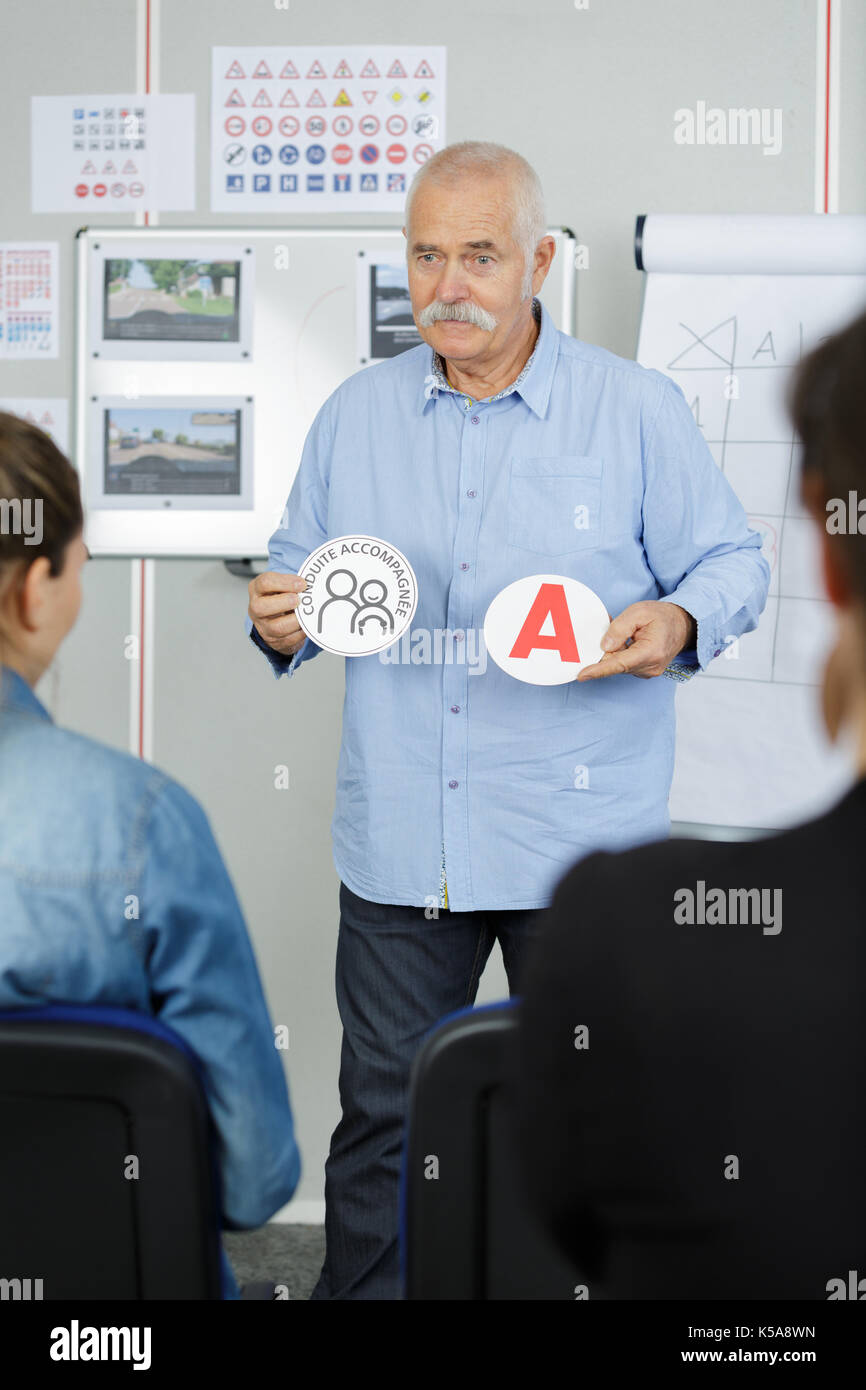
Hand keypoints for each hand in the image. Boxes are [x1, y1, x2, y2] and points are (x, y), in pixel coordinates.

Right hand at [248, 571, 307, 656]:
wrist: (276, 618)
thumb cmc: (281, 597)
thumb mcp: (283, 585)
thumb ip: (293, 583)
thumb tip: (312, 583)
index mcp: (257, 589)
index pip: (265, 583)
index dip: (284, 582)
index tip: (302, 584)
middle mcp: (256, 608)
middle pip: (261, 607)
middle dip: (284, 602)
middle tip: (299, 600)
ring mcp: (263, 626)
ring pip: (276, 627)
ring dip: (295, 620)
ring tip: (306, 614)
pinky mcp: (274, 641)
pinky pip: (288, 640)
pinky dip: (300, 633)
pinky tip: (308, 626)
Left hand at [576, 601, 694, 680]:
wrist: (683, 625)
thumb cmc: (662, 616)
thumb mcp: (639, 612)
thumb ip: (619, 628)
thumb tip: (604, 646)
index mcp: (651, 652)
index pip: (619, 664)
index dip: (598, 670)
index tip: (581, 675)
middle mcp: (650, 667)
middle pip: (616, 664)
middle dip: (606, 649)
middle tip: (609, 628)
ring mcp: (648, 672)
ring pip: (619, 665)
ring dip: (614, 650)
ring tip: (626, 633)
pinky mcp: (644, 672)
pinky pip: (624, 665)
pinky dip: (620, 653)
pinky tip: (627, 641)